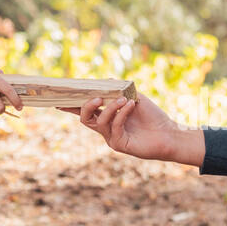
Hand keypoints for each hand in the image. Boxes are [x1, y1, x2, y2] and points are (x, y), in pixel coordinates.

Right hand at [60, 92, 203, 164]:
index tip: (57, 99)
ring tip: (122, 99)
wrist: (169, 133)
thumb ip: (119, 90)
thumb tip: (104, 81)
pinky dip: (121, 113)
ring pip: (99, 122)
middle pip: (85, 118)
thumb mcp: (134, 98)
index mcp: (107, 118)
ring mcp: (112, 138)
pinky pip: (114, 127)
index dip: (70, 106)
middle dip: (86, 106)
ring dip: (110, 108)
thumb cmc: (152, 117)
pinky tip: (130, 105)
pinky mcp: (120, 145)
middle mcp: (106, 129)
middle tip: (96, 96)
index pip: (85, 111)